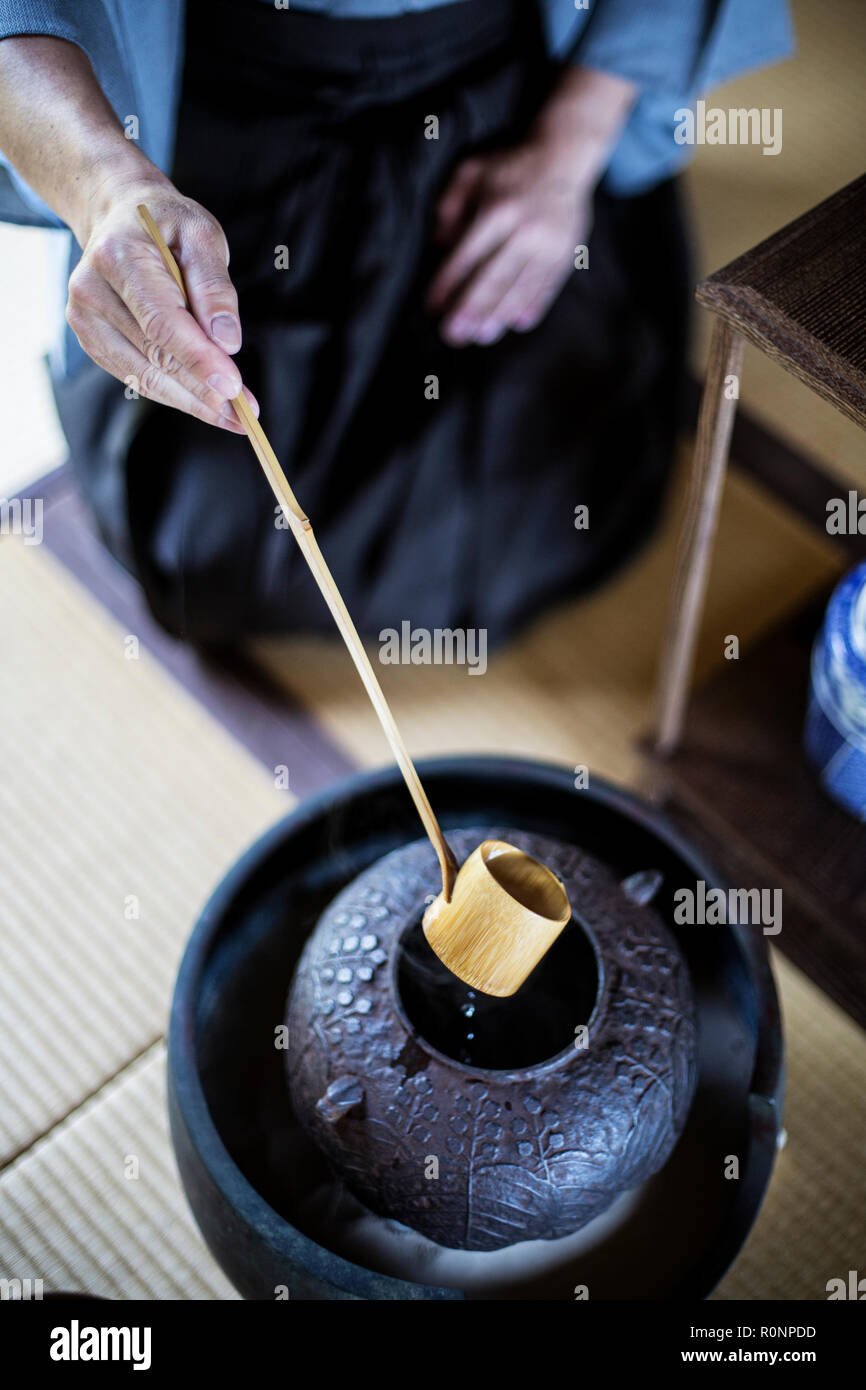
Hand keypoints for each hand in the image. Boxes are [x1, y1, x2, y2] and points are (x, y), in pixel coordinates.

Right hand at [66, 177, 256, 431]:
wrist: (120, 219)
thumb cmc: (168, 225)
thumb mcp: (202, 234)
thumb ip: (215, 285)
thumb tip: (227, 342)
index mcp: (119, 255)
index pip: (161, 321)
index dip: (198, 359)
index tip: (233, 387)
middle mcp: (91, 288)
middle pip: (154, 356)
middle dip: (203, 390)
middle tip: (245, 414)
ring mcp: (84, 318)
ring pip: (145, 376)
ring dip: (192, 401)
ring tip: (233, 416)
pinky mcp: (90, 339)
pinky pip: (136, 378)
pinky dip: (174, 394)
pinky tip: (205, 402)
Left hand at [427, 140, 591, 345]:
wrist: (565, 154)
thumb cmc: (510, 166)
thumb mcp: (472, 171)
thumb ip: (451, 204)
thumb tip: (440, 244)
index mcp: (496, 210)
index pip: (466, 257)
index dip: (448, 285)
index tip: (434, 308)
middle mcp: (524, 230)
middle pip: (493, 280)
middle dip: (470, 311)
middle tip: (453, 336)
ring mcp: (548, 244)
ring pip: (520, 288)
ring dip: (498, 316)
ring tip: (481, 336)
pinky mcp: (566, 253)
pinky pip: (547, 286)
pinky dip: (532, 306)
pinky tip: (516, 323)